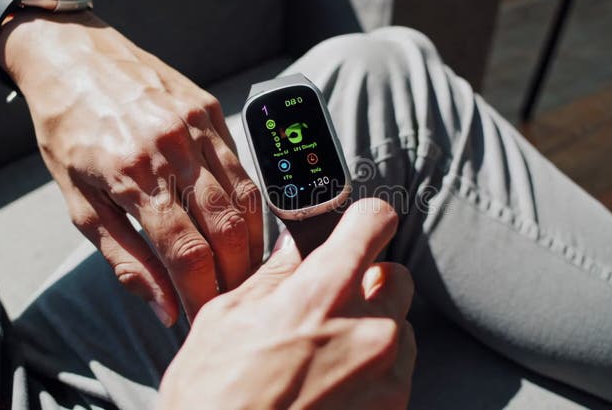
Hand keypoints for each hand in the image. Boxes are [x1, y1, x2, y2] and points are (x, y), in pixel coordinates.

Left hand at [0, 12, 262, 323]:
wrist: (71, 54)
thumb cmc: (66, 130)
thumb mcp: (78, 202)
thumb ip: (123, 257)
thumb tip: (163, 306)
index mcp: (132, 174)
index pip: (185, 252)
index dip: (199, 294)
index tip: (201, 317)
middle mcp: (172, 147)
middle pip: (226, 229)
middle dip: (234, 275)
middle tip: (229, 298)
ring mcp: (197, 124)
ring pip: (244, 198)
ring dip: (249, 244)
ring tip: (241, 269)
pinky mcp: (211, 108)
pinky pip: (242, 165)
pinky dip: (247, 203)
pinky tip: (240, 225)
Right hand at [158, 199, 416, 409]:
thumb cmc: (213, 400)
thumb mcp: (224, 321)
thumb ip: (271, 277)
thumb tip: (294, 249)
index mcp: (323, 295)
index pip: (374, 222)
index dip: (362, 220)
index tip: (353, 228)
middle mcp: (368, 330)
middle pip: (395, 276)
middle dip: (367, 282)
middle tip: (327, 304)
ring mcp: (387, 376)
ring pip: (398, 327)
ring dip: (371, 330)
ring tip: (322, 357)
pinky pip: (395, 372)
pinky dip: (372, 372)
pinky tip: (330, 388)